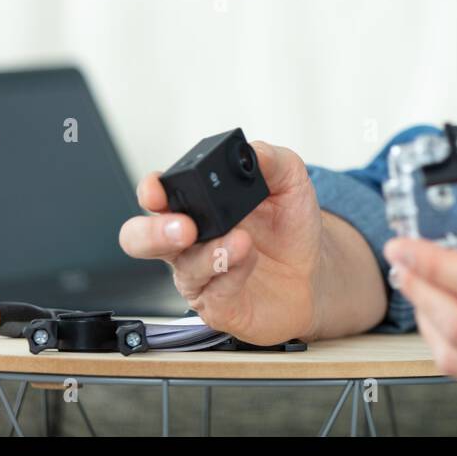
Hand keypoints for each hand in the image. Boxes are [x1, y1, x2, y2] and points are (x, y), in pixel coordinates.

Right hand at [118, 141, 325, 344]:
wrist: (316, 271)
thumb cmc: (290, 227)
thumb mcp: (289, 182)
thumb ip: (271, 160)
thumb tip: (251, 149)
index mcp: (196, 206)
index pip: (156, 196)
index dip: (150, 191)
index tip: (157, 188)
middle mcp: (189, 242)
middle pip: (140, 239)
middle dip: (152, 232)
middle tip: (183, 226)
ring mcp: (201, 276)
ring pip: (184, 269)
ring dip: (209, 253)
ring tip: (237, 241)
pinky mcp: (220, 306)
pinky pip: (215, 294)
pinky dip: (232, 274)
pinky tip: (248, 259)